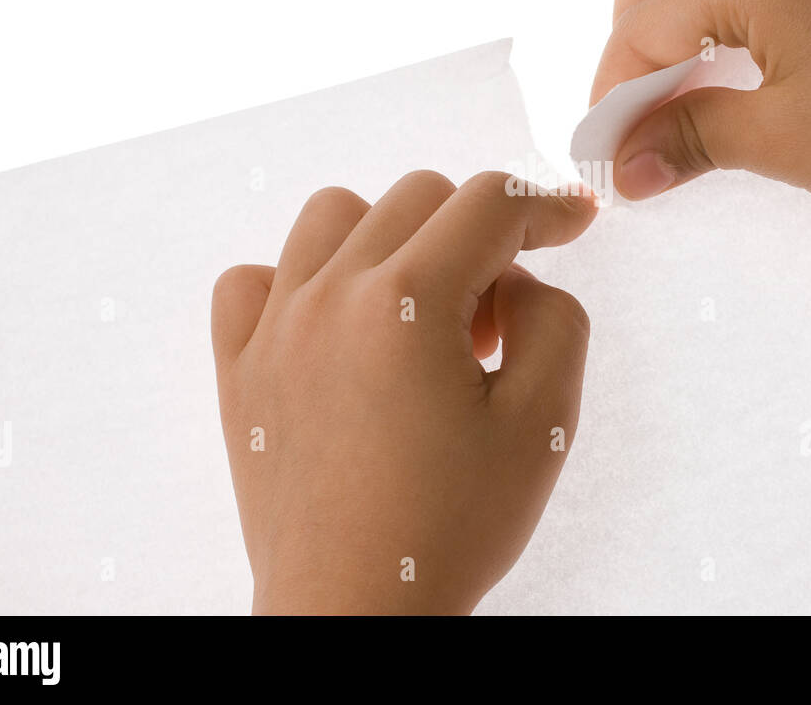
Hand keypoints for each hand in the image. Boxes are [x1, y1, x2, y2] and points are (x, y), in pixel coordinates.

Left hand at [211, 171, 596, 613]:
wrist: (355, 613)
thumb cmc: (448, 527)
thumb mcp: (543, 422)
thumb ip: (555, 319)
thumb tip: (516, 278)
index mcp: (407, 302)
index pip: (489, 203)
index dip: (544, 205)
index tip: (572, 222)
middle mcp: (329, 296)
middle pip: (418, 197)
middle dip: (475, 237)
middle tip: (494, 322)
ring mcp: (273, 328)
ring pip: (335, 215)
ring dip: (391, 242)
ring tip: (416, 319)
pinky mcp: (238, 368)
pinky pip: (254, 277)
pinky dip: (301, 280)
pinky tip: (338, 330)